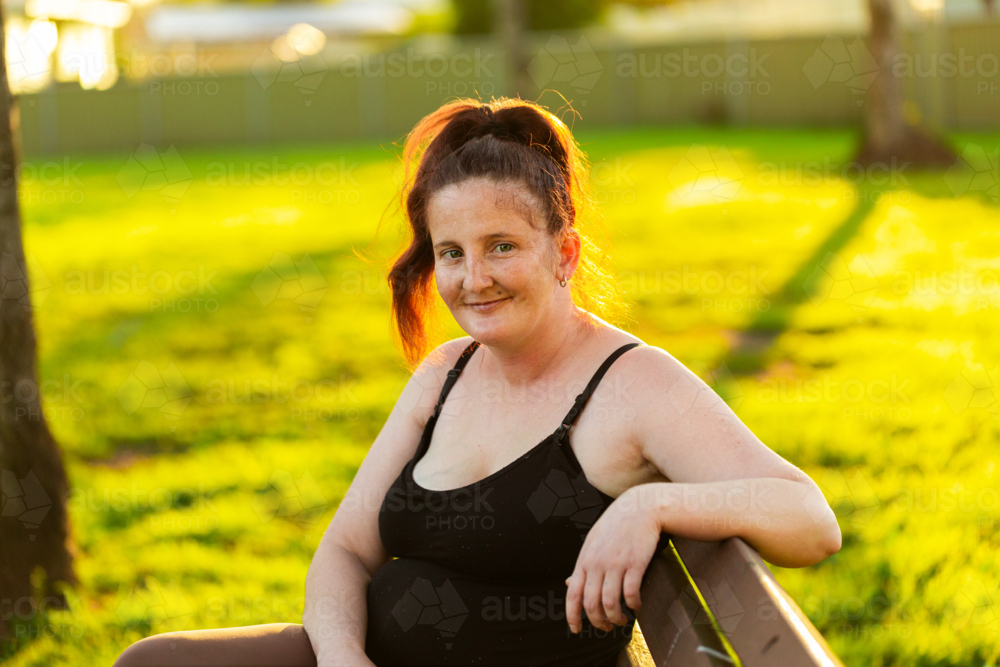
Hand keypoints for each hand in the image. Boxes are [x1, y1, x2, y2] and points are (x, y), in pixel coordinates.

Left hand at [564, 485, 661, 633]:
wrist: (639, 508)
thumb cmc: (616, 526)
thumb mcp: (593, 543)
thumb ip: (582, 566)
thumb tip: (568, 584)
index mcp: (585, 560)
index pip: (572, 595)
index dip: (572, 616)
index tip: (576, 630)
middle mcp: (597, 564)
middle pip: (591, 604)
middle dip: (599, 622)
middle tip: (607, 627)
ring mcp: (615, 564)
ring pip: (610, 603)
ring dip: (616, 618)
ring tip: (622, 620)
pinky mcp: (635, 564)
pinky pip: (631, 593)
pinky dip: (633, 605)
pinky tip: (636, 606)